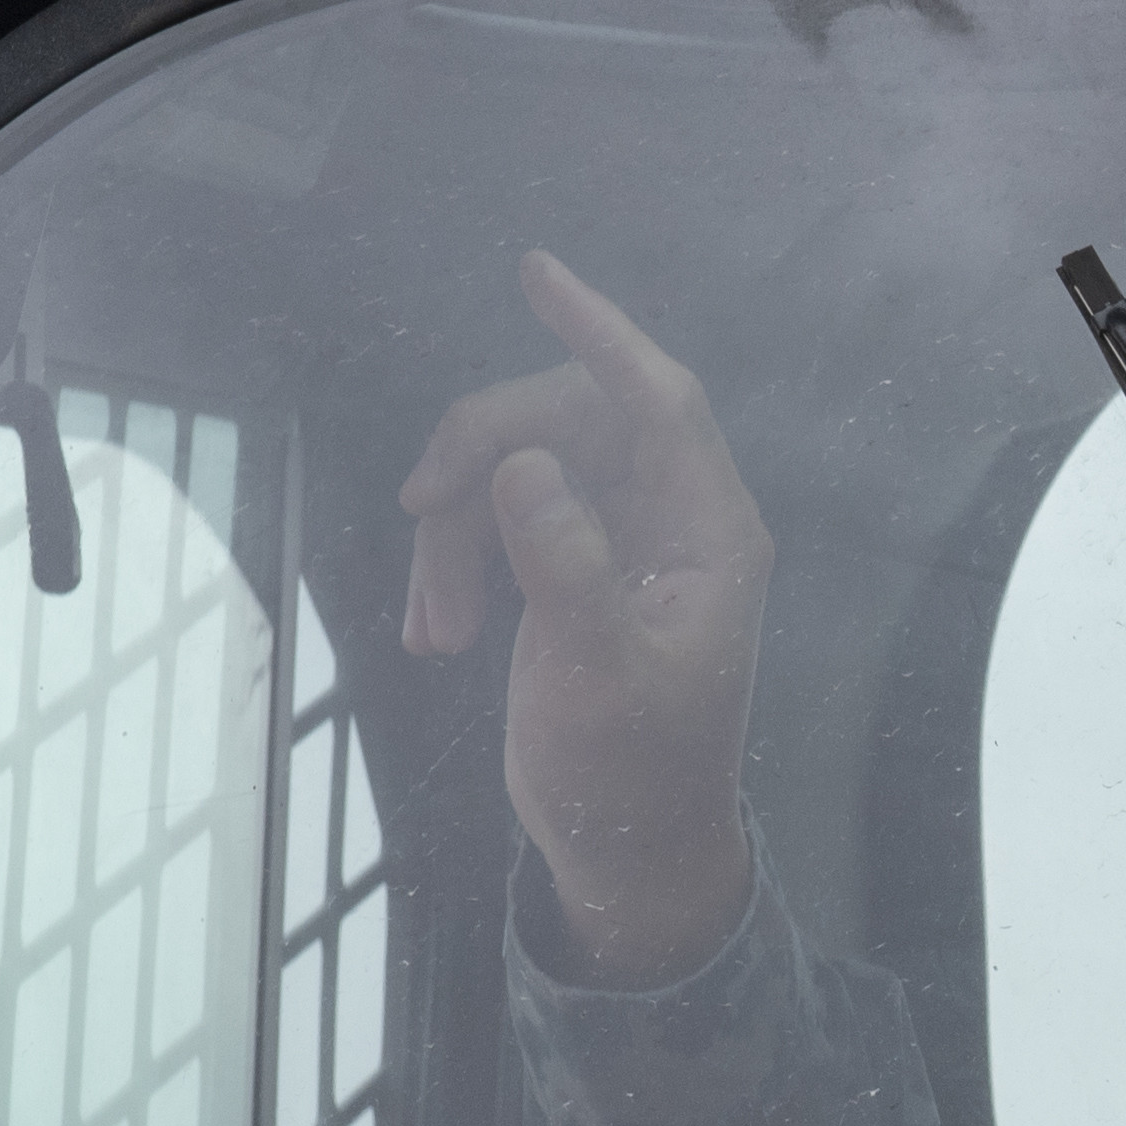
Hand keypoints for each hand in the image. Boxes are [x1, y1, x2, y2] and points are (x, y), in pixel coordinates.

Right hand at [399, 251, 771, 986]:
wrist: (625, 852)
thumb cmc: (628, 773)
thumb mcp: (593, 671)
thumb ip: (564, 564)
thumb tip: (527, 466)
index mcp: (709, 534)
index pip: (658, 399)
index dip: (599, 330)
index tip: (535, 272)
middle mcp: (675, 522)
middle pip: (567, 418)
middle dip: (482, 453)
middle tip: (416, 509)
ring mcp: (624, 543)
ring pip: (520, 467)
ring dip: (455, 529)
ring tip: (432, 623)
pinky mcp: (577, 569)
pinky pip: (505, 519)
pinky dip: (459, 562)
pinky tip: (436, 632)